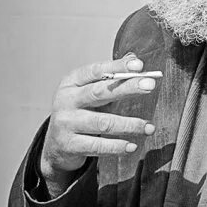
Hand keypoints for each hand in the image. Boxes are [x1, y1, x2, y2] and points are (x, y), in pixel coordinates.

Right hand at [40, 53, 158, 196]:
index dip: (117, 67)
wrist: (55, 144)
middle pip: (100, 92)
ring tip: (149, 127)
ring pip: (103, 122)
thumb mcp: (89, 90)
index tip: (139, 65)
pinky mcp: (69, 145)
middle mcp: (66, 101)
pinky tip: (132, 146)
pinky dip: (117, 147)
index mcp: (72, 83)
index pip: (96, 71)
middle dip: (127, 88)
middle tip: (150, 85)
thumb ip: (112, 77)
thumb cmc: (80, 111)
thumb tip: (134, 59)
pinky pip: (97, 146)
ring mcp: (66, 123)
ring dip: (129, 124)